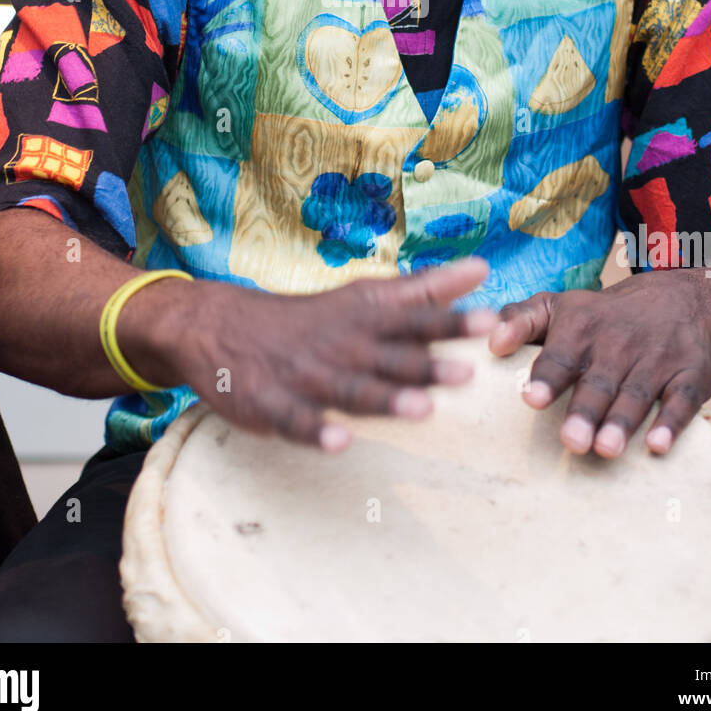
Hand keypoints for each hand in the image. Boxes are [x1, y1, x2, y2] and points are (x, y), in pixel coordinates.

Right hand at [145, 257, 495, 450]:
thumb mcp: (365, 297)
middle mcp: (340, 345)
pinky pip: (296, 422)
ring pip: (350, 390)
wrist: (218, 325)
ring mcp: (305, 376)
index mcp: (364, 320)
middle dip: (427, 364)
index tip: (491, 322)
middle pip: (389, 357)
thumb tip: (481, 269)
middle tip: (469, 373)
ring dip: (385, 398)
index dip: (452, 322)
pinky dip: (316, 431)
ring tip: (422, 409)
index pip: (415, 319)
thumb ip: (423, 288)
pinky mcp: (272, 405)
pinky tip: (338, 441)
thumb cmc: (310, 318)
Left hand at [489, 273, 710, 458]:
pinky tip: (658, 446)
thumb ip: (520, 320)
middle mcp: (619, 343)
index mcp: (581, 327)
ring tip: (606, 450)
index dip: (547, 377)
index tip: (532, 399)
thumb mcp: (558, 306)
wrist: (679, 300)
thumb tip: (490, 343)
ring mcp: (657, 360)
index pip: (561, 354)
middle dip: (585, 411)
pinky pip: (682, 401)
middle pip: (599, 381)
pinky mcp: (690, 376)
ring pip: (637, 394)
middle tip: (570, 441)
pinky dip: (671, 423)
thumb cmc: (601, 316)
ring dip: (621, 423)